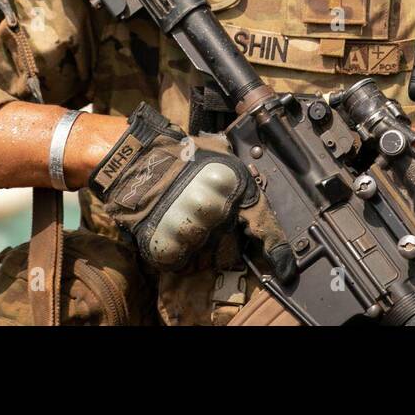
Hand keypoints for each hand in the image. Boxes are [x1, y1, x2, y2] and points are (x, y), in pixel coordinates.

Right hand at [89, 103, 292, 277]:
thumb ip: (236, 173)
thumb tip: (254, 182)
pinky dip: (175, 249)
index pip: (261, 222)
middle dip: (220, 236)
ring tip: (181, 217)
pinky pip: (180, 260)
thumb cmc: (173, 154)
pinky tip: (168, 228)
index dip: (275, 245)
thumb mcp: (215, 151)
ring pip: (205, 252)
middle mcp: (213, 208)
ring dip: (196, 241)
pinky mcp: (166, 244)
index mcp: (229, 183)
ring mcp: (189, 228)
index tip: (284, 263)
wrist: (131, 160)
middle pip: (230, 243)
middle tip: (202, 218)